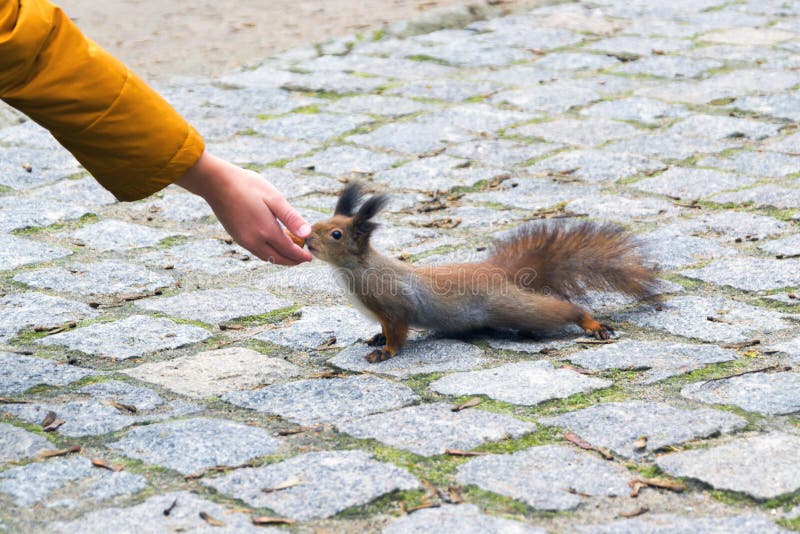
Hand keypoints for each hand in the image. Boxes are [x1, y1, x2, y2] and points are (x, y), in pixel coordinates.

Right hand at [176, 151, 311, 264]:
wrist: (216, 183)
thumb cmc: (247, 186)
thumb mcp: (274, 198)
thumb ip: (291, 218)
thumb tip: (307, 234)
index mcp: (266, 231)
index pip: (289, 250)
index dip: (301, 255)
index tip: (310, 257)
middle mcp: (254, 241)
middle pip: (278, 258)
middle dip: (292, 261)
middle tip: (303, 259)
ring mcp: (244, 240)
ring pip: (266, 257)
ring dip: (280, 259)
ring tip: (291, 254)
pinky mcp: (237, 237)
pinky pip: (257, 252)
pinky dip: (269, 254)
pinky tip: (273, 246)